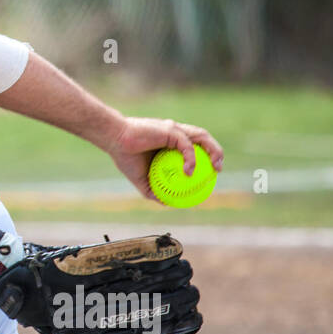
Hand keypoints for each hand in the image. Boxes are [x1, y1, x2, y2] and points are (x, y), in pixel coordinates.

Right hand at [103, 116, 224, 200]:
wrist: (115, 141)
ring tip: (216, 167)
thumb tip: (167, 203)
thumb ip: (154, 190)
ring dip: (213, 151)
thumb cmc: (125, 156)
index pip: (195, 146)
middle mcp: (175, 133)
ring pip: (201, 137)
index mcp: (170, 142)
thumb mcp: (141, 179)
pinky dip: (191, 159)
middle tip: (217, 170)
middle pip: (203, 139)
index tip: (210, 174)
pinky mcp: (171, 130)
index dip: (206, 157)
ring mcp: (174, 130)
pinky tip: (189, 172)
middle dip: (216, 152)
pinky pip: (187, 145)